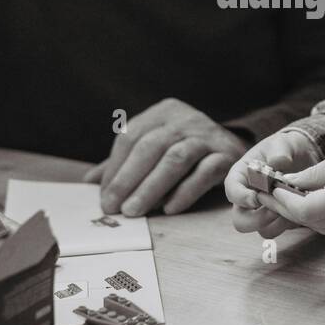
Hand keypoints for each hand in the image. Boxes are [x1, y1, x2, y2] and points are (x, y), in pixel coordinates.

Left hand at [84, 98, 248, 216]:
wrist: (236, 147)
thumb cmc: (186, 150)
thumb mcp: (156, 148)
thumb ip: (125, 162)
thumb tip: (89, 182)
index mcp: (163, 113)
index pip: (131, 137)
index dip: (114, 168)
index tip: (104, 197)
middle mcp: (185, 118)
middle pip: (151, 147)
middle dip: (128, 179)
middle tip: (114, 207)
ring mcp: (208, 134)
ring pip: (175, 158)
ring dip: (151, 187)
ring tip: (135, 211)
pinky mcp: (228, 154)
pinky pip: (205, 173)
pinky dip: (185, 192)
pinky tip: (169, 209)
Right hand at [226, 129, 321, 238]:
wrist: (303, 156)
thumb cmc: (285, 148)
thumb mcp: (281, 143)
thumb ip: (278, 150)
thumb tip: (279, 161)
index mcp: (241, 177)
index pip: (232, 191)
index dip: (240, 198)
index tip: (256, 198)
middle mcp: (248, 198)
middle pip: (241, 221)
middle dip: (257, 219)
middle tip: (275, 208)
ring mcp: (264, 211)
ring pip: (262, 230)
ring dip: (276, 223)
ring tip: (291, 207)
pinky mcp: (280, 219)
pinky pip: (281, 230)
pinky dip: (289, 224)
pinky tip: (301, 210)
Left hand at [258, 148, 324, 241]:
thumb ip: (318, 173)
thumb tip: (288, 181)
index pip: (304, 209)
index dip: (282, 201)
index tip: (269, 187)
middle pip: (305, 219)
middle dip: (282, 206)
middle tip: (264, 192)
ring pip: (314, 225)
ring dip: (297, 211)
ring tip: (282, 194)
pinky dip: (314, 215)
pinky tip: (308, 200)